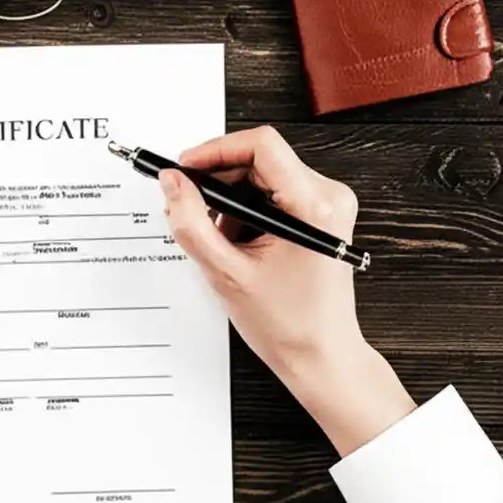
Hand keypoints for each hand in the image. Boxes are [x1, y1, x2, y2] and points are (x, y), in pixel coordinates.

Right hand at [159, 126, 414, 455]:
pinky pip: (275, 193)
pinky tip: (240, 245)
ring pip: (264, 176)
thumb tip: (173, 183)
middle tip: (193, 211)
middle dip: (220, 184)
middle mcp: (329, 197)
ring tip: (223, 242)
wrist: (321, 356)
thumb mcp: (226, 273)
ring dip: (233, 202)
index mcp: (314, 206)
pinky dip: (248, 212)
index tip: (185, 168)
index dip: (215, 150)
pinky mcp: (321, 215)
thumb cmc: (288, 325)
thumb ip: (191, 223)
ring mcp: (328, 205)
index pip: (261, 146)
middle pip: (261, 159)